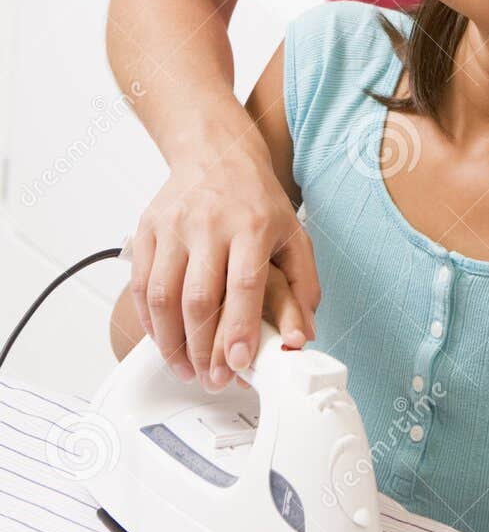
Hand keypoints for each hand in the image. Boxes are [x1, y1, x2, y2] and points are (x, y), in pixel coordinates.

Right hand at [129, 133, 319, 388]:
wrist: (215, 152)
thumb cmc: (256, 201)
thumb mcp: (293, 234)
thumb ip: (304, 285)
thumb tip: (302, 337)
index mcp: (252, 226)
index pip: (244, 284)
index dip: (238, 328)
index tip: (236, 364)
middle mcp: (210, 225)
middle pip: (198, 298)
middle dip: (201, 349)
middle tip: (210, 379)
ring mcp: (174, 226)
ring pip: (162, 296)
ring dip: (170, 343)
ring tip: (185, 369)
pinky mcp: (148, 229)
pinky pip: (140, 284)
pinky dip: (149, 321)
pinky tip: (163, 340)